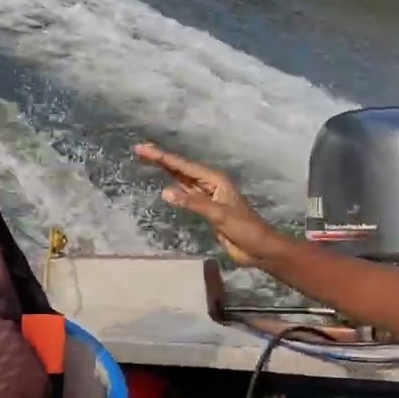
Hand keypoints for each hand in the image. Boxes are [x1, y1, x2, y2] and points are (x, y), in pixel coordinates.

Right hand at [133, 143, 281, 266]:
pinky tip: (165, 184)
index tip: (142, 149)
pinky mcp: (206, 208)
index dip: (161, 156)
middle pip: (181, 168)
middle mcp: (210, 183)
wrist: (258, 248)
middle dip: (161, 159)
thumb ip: (193, 203)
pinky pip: (186, 193)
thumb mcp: (219, 214)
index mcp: (215, 180)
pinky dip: (174, 187)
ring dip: (166, 170)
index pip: (183, 165)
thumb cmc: (244, 229)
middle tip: (139, 149)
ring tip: (148, 160)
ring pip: (182, 179)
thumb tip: (165, 192)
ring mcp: (207, 196)